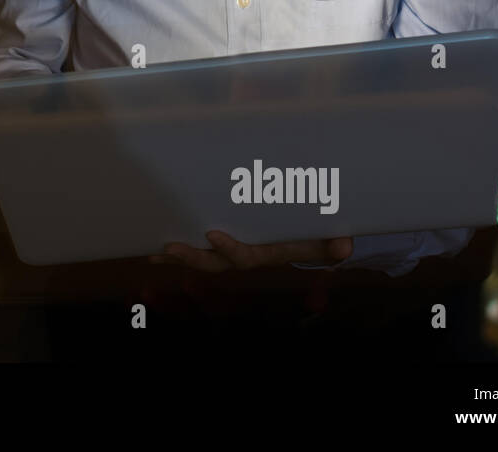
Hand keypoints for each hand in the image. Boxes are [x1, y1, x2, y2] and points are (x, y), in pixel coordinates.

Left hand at [150, 230, 352, 271]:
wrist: (308, 237)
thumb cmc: (315, 233)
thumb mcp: (326, 238)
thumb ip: (332, 244)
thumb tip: (344, 248)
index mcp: (265, 254)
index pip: (245, 257)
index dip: (230, 249)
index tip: (214, 235)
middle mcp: (245, 256)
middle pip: (215, 263)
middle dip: (192, 257)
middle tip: (169, 248)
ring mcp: (231, 251)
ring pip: (202, 259)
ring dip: (178, 256)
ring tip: (153, 252)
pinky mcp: (221, 242)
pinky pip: (197, 248)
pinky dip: (177, 249)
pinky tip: (153, 245)